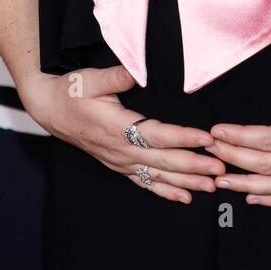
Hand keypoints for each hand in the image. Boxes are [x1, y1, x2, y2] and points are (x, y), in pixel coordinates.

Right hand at [21, 65, 226, 204]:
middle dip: (194, 166)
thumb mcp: (90, 79)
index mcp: (116, 127)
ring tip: (210, 186)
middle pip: (163, 161)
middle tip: (220, 169)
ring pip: (157, 176)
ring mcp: (119, 161)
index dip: (183, 138)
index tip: (206, 139)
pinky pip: (145, 183)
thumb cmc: (72, 91)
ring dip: (185, 182)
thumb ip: (116, 75)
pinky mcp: (118, 165)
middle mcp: (119, 150)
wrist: (50, 110)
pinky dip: (166, 191)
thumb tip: (136, 70)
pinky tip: (185, 198)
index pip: (157, 135)